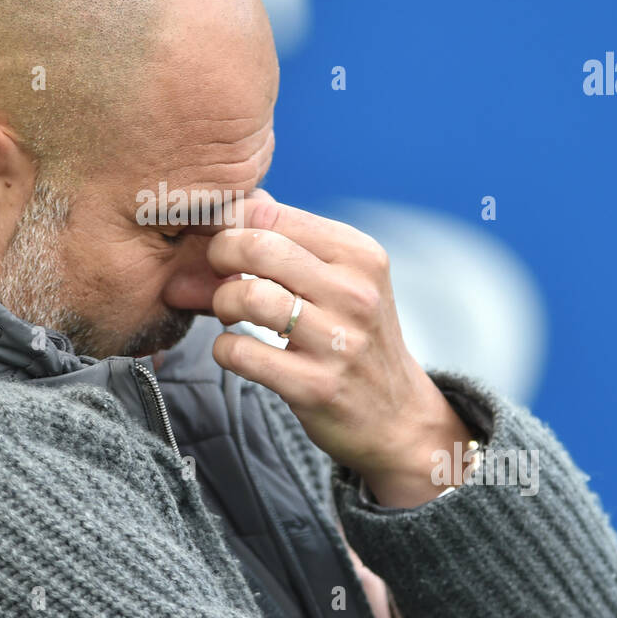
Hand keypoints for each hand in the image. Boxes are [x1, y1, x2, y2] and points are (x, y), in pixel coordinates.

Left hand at [190, 190, 471, 508]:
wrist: (397, 416)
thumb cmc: (355, 336)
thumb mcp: (345, 279)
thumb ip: (294, 239)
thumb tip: (240, 201)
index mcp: (360, 255)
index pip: (273, 212)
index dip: (230, 223)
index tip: (223, 242)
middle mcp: (355, 293)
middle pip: (257, 247)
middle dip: (220, 255)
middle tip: (219, 273)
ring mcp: (338, 341)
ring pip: (248, 297)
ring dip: (222, 303)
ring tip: (230, 312)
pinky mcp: (316, 386)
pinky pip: (241, 353)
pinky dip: (224, 349)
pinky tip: (236, 350)